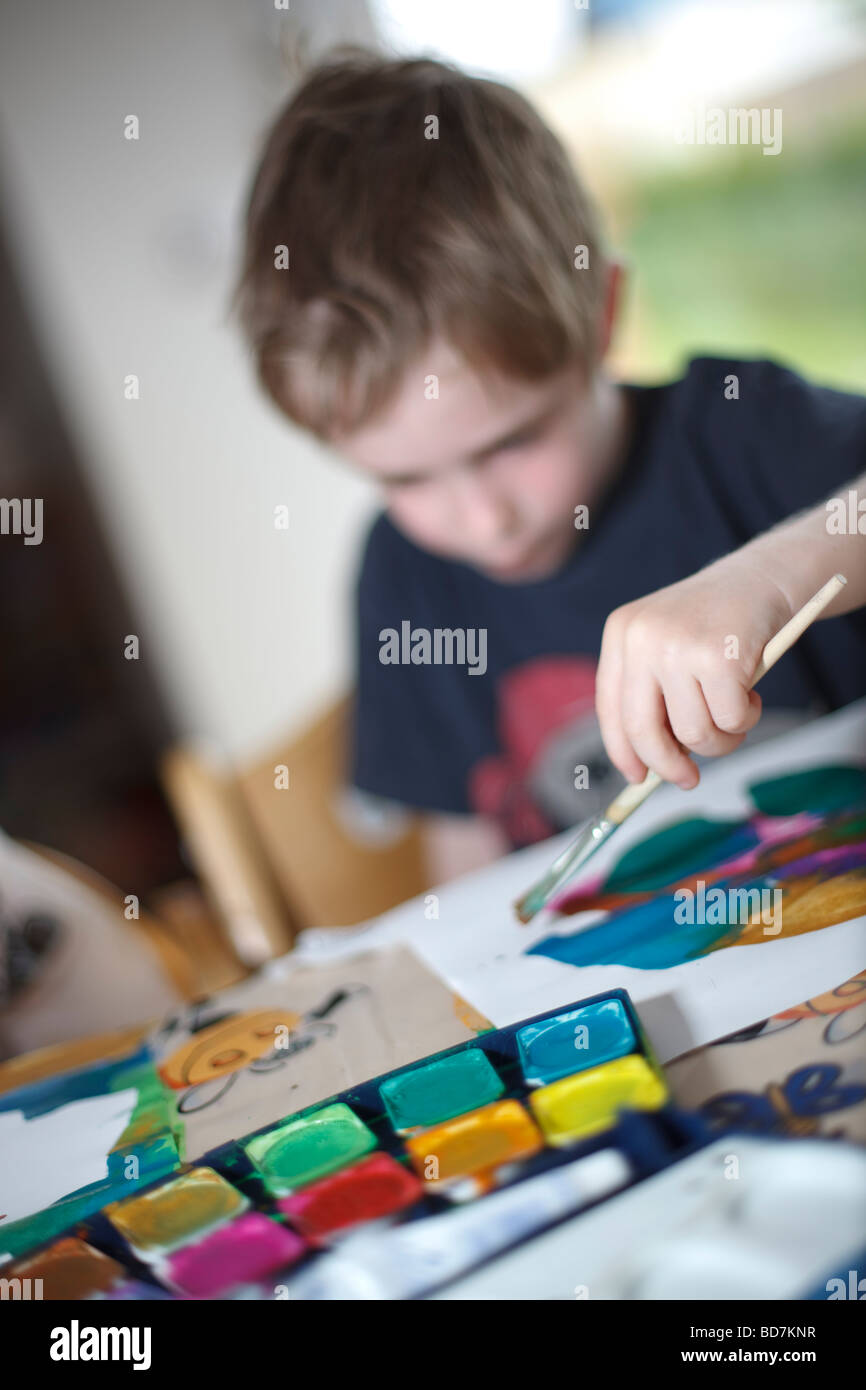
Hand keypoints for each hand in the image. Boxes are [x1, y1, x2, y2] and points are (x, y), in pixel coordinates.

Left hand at [596, 560, 794, 788]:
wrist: (764, 576)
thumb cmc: (718, 621)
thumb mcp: (669, 643)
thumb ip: (654, 693)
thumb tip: (651, 764)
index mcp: (622, 632)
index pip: (610, 707)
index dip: (623, 751)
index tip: (637, 778)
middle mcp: (642, 638)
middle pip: (642, 730)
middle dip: (667, 766)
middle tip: (687, 778)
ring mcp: (679, 647)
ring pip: (692, 732)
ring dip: (721, 738)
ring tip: (736, 713)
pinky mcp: (720, 657)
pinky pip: (730, 720)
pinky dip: (746, 719)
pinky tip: (751, 694)